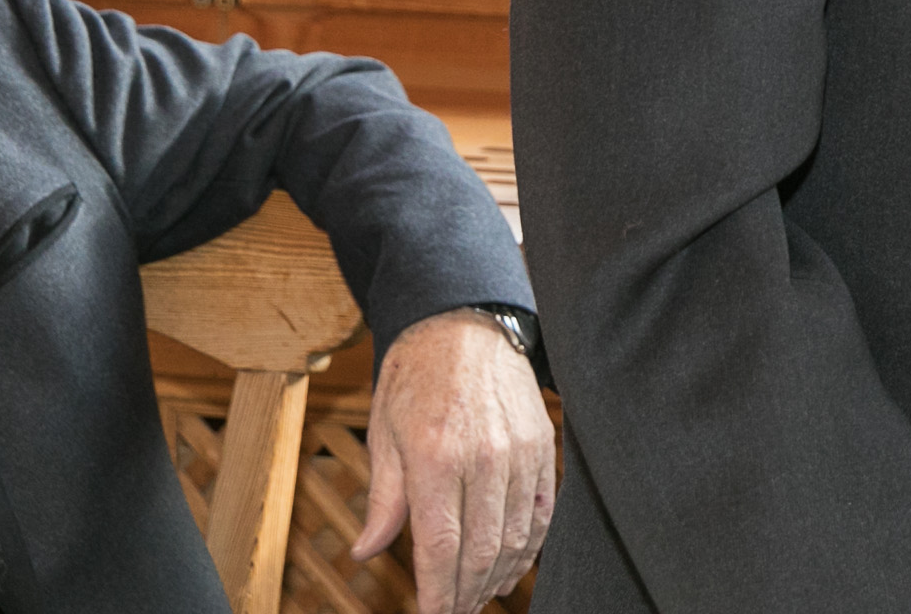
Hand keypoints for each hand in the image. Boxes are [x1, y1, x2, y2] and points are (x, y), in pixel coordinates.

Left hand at [356, 309, 556, 613]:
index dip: (438, 593)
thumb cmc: (417, 378)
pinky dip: (530, 545)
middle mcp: (483, 458)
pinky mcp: (542, 446)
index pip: (441, 547)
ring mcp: (519, 452)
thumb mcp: (384, 435)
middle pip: (480, 550)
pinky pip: (542, 510)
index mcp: (436, 457)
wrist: (466, 324)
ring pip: (515, 536)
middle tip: (454, 613)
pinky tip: (513, 564)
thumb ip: (383, 499)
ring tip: (481, 596)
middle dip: (466, 593)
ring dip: (498, 576)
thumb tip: (368, 551)